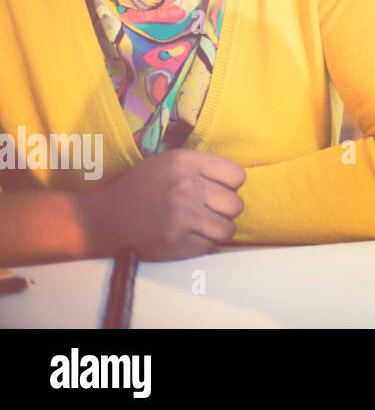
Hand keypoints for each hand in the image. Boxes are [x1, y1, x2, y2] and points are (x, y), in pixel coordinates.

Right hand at [83, 149, 246, 260]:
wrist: (102, 219)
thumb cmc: (140, 188)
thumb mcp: (168, 162)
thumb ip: (202, 166)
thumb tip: (238, 180)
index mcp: (185, 162)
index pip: (237, 175)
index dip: (230, 185)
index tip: (216, 190)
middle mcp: (185, 187)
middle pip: (236, 204)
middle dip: (224, 210)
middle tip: (207, 211)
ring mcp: (180, 217)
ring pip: (227, 229)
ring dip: (217, 230)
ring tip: (200, 226)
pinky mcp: (174, 244)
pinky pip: (210, 248)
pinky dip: (202, 245)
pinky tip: (186, 237)